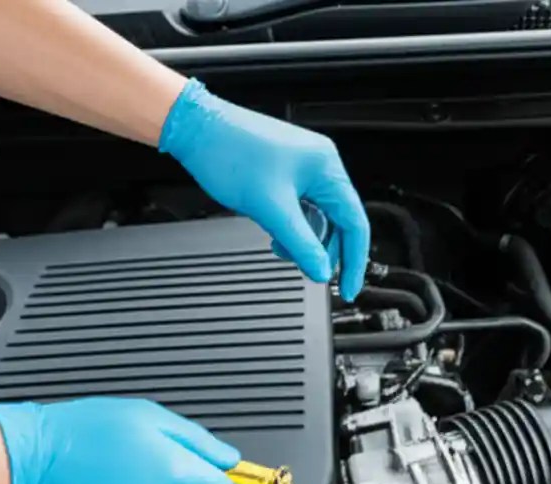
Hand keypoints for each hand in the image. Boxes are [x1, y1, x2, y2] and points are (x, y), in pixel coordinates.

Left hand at [157, 78, 370, 300]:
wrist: (196, 130)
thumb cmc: (230, 152)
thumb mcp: (270, 208)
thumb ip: (300, 243)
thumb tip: (320, 270)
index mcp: (326, 167)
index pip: (354, 222)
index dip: (353, 259)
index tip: (347, 287)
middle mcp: (319, 165)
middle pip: (336, 222)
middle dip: (321, 249)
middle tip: (307, 269)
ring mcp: (301, 168)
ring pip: (314, 217)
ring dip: (301, 238)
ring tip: (280, 245)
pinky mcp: (283, 173)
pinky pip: (297, 208)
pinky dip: (289, 226)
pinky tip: (274, 232)